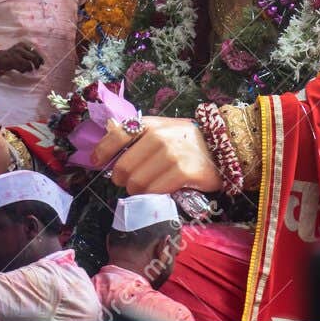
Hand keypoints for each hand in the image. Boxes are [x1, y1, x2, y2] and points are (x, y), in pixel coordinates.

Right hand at [0, 42, 42, 74]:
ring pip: (28, 64)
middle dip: (37, 64)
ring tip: (26, 70)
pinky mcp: (12, 61)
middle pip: (33, 57)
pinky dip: (23, 70)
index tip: (42, 63)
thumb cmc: (13, 56)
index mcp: (23, 44)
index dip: (40, 58)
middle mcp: (19, 48)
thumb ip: (29, 54)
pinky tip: (21, 70)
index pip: (35, 51)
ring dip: (29, 68)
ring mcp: (15, 54)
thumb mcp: (21, 51)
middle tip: (37, 69)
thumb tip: (40, 61)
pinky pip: (21, 68)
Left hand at [90, 116, 221, 194]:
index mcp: (151, 124)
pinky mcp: (183, 172)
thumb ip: (138, 134)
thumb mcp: (163, 129)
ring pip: (137, 184)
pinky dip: (154, 196)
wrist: (223, 147)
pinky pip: (155, 192)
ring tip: (148, 188)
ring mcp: (171, 155)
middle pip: (123, 168)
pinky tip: (162, 191)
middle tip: (130, 183)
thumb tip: (108, 132)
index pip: (118, 135)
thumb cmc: (188, 141)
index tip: (96, 162)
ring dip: (138, 192)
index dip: (102, 151)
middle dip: (122, 180)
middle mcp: (159, 137)